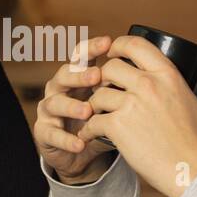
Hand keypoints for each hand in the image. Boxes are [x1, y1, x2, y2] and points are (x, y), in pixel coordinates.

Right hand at [33, 35, 116, 184]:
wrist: (78, 155)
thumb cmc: (97, 122)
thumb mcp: (111, 105)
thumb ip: (123, 90)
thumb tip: (152, 76)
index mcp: (77, 77)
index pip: (81, 56)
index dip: (91, 48)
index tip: (108, 42)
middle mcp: (60, 88)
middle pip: (64, 75)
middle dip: (80, 75)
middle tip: (96, 76)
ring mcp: (49, 110)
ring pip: (55, 103)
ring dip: (71, 106)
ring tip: (87, 112)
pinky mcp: (43, 132)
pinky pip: (51, 133)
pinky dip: (65, 139)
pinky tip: (79, 143)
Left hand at [78, 34, 196, 196]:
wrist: (191, 172)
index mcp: (168, 75)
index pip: (136, 45)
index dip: (118, 45)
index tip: (112, 52)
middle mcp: (148, 85)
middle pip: (110, 68)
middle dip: (102, 78)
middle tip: (103, 90)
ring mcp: (131, 105)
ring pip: (98, 95)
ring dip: (93, 105)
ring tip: (96, 115)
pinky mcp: (118, 126)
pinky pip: (93, 121)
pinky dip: (88, 130)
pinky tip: (90, 136)